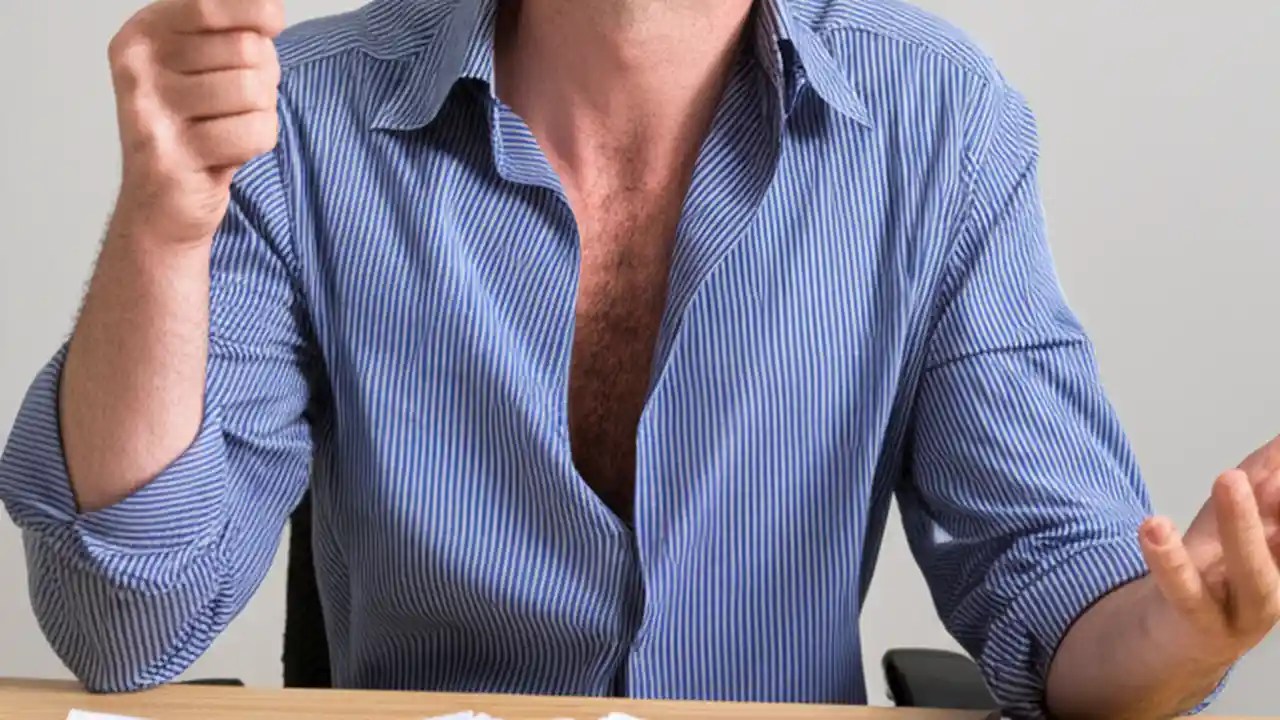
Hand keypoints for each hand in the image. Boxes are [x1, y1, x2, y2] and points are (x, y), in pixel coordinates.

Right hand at [109, 0, 284, 246]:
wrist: (161, 206)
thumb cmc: (195, 128)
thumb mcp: (206, 67)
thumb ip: (233, 33)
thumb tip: (270, 10)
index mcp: (144, 34)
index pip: (211, 5)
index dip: (258, 11)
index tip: (272, 23)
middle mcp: (137, 67)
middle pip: (247, 49)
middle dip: (264, 77)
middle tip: (239, 103)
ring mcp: (149, 110)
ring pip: (254, 91)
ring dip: (261, 114)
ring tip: (229, 128)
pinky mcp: (170, 155)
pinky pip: (254, 132)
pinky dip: (256, 144)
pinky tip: (226, 153)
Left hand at [1139, 435, 1279, 668]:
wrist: (1170, 639)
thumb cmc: (1209, 577)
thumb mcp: (1231, 520)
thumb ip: (1261, 477)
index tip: (1278, 464)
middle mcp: (1278, 585)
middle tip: (1270, 470)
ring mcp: (1246, 612)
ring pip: (1253, 573)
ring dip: (1243, 526)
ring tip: (1231, 479)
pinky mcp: (1200, 624)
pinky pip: (1188, 594)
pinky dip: (1171, 562)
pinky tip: (1154, 527)